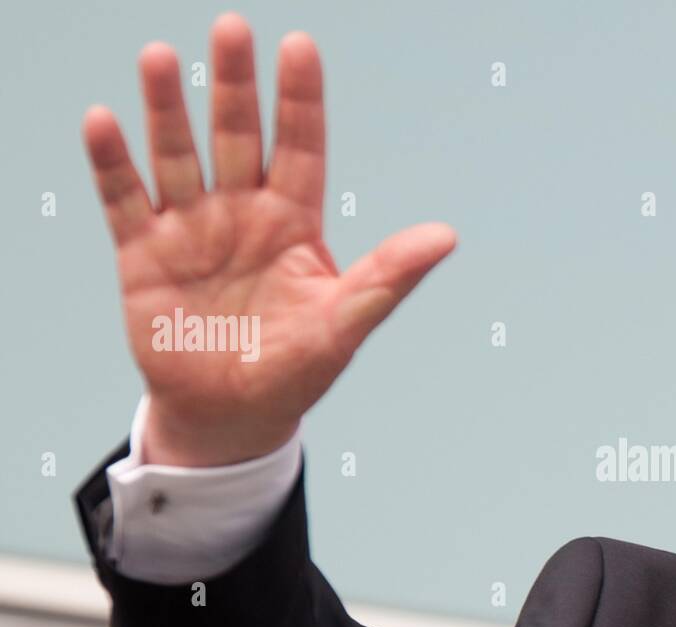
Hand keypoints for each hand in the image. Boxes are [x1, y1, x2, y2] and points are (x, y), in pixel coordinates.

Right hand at [82, 13, 456, 465]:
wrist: (231, 415)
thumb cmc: (294, 369)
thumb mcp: (345, 324)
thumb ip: (389, 277)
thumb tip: (448, 236)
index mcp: (293, 222)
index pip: (300, 147)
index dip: (300, 99)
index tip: (299, 45)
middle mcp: (240, 212)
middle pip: (236, 137)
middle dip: (233, 86)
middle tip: (230, 28)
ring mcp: (190, 229)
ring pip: (177, 155)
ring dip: (167, 111)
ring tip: (160, 57)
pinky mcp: (143, 256)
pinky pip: (124, 200)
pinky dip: (113, 164)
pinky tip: (104, 122)